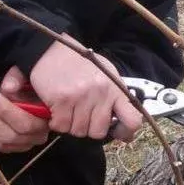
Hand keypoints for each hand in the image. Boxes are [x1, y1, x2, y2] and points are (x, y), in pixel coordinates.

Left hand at [0, 66, 49, 152]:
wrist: (30, 95)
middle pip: (11, 136)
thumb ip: (17, 79)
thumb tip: (7, 88)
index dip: (6, 112)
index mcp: (47, 120)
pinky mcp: (11, 147)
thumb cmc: (29, 86)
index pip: (26, 124)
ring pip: (0, 142)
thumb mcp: (26, 76)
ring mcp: (23, 145)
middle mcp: (37, 137)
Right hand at [28, 34, 142, 141]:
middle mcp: (101, 93)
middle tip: (83, 116)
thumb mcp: (106, 76)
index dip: (126, 132)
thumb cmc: (80, 65)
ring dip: (72, 125)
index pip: (132, 120)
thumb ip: (115, 99)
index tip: (119, 133)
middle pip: (98, 132)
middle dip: (89, 128)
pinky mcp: (62, 99)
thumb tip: (126, 130)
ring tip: (69, 109)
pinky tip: (57, 109)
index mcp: (115, 88)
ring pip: (78, 131)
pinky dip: (57, 122)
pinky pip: (61, 126)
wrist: (51, 50)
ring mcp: (81, 96)